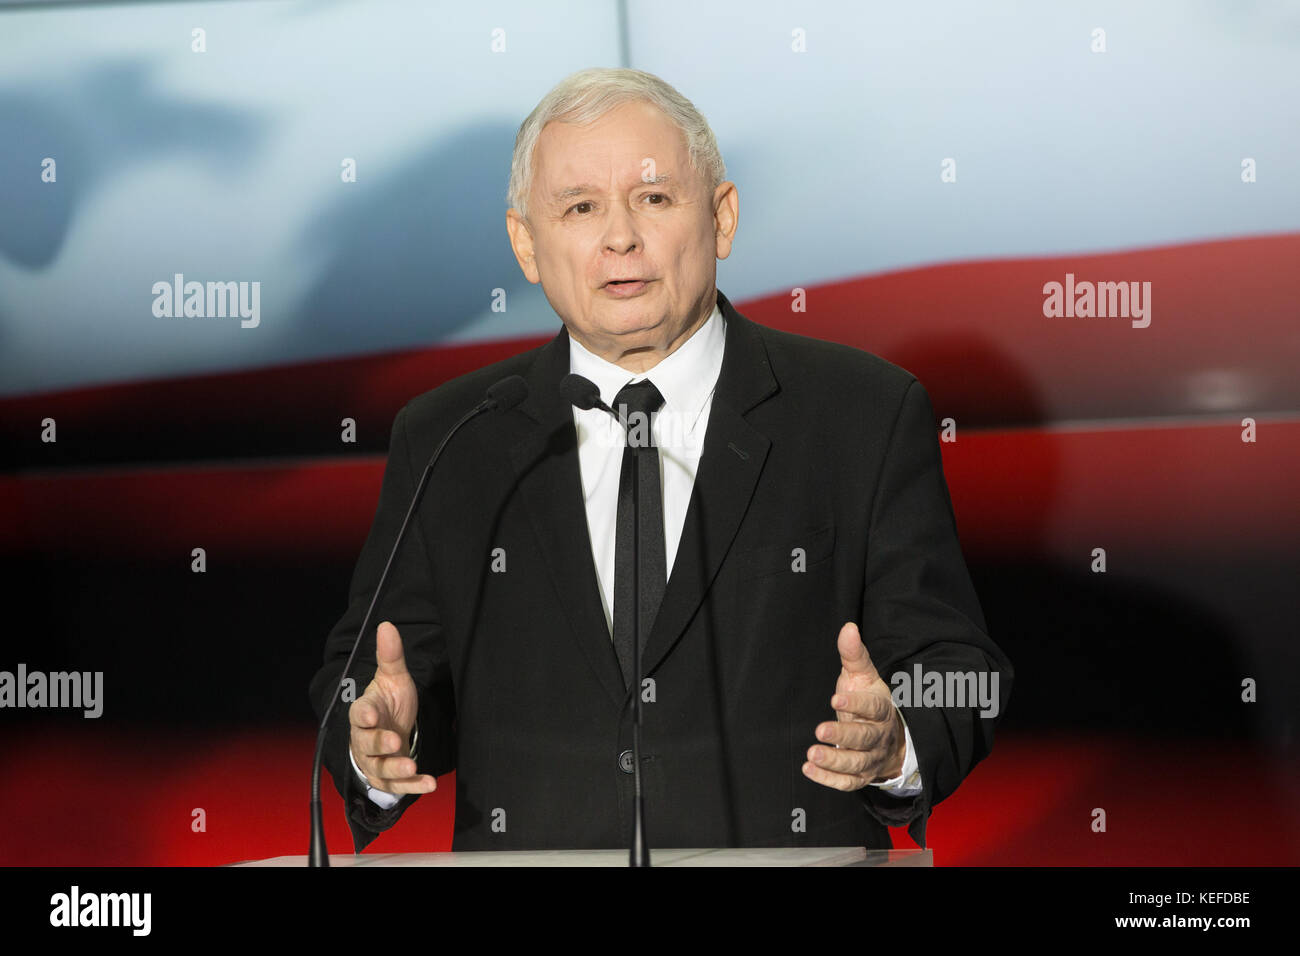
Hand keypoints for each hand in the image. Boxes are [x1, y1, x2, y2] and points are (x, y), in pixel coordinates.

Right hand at [348, 621, 435, 795]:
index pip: (359, 714)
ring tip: (412, 765)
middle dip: (379, 743)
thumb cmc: (388, 704)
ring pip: (381, 767)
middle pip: (367, 744)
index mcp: (365, 712)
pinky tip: (429, 783)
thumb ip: (390, 656)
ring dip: (396, 768)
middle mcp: (365, 739)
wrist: (388, 731)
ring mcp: (375, 760)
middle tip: (394, 740)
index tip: (372, 714)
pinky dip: (412, 786)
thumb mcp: (393, 679)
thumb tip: (386, 625)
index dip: (364, 715)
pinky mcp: (388, 777)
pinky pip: (398, 785)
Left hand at [802, 621, 905, 790]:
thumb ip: (854, 654)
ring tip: (812, 754)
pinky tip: (809, 769)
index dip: (856, 704)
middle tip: (820, 731)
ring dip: (834, 761)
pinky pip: (848, 783)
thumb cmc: (870, 701)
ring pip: (856, 763)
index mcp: (882, 709)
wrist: (890, 737)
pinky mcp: (862, 776)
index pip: (873, 707)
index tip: (835, 699)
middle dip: (843, 736)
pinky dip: (829, 779)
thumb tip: (848, 627)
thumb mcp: (863, 676)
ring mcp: (871, 758)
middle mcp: (879, 736)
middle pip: (864, 738)